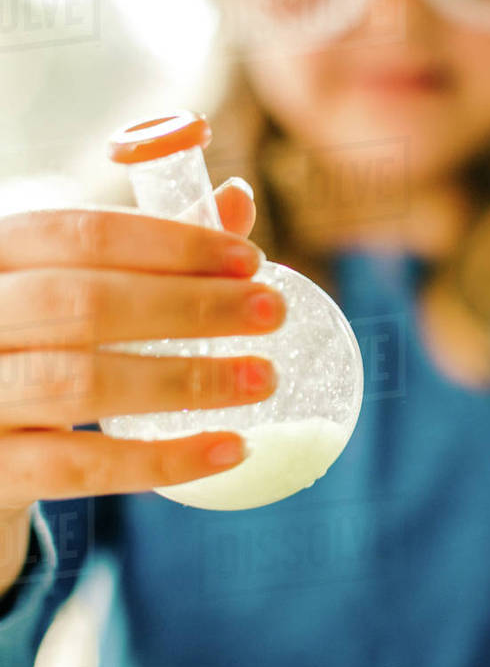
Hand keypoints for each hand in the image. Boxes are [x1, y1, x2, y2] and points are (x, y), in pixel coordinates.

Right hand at [0, 180, 282, 590]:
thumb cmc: (38, 351)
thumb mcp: (70, 293)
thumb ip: (149, 253)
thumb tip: (236, 198)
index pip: (77, 235)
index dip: (169, 243)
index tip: (251, 260)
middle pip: (82, 304)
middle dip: (190, 306)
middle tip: (274, 312)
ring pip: (80, 385)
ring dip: (186, 380)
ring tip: (264, 378)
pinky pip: (79, 469)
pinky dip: (164, 460)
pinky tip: (232, 448)